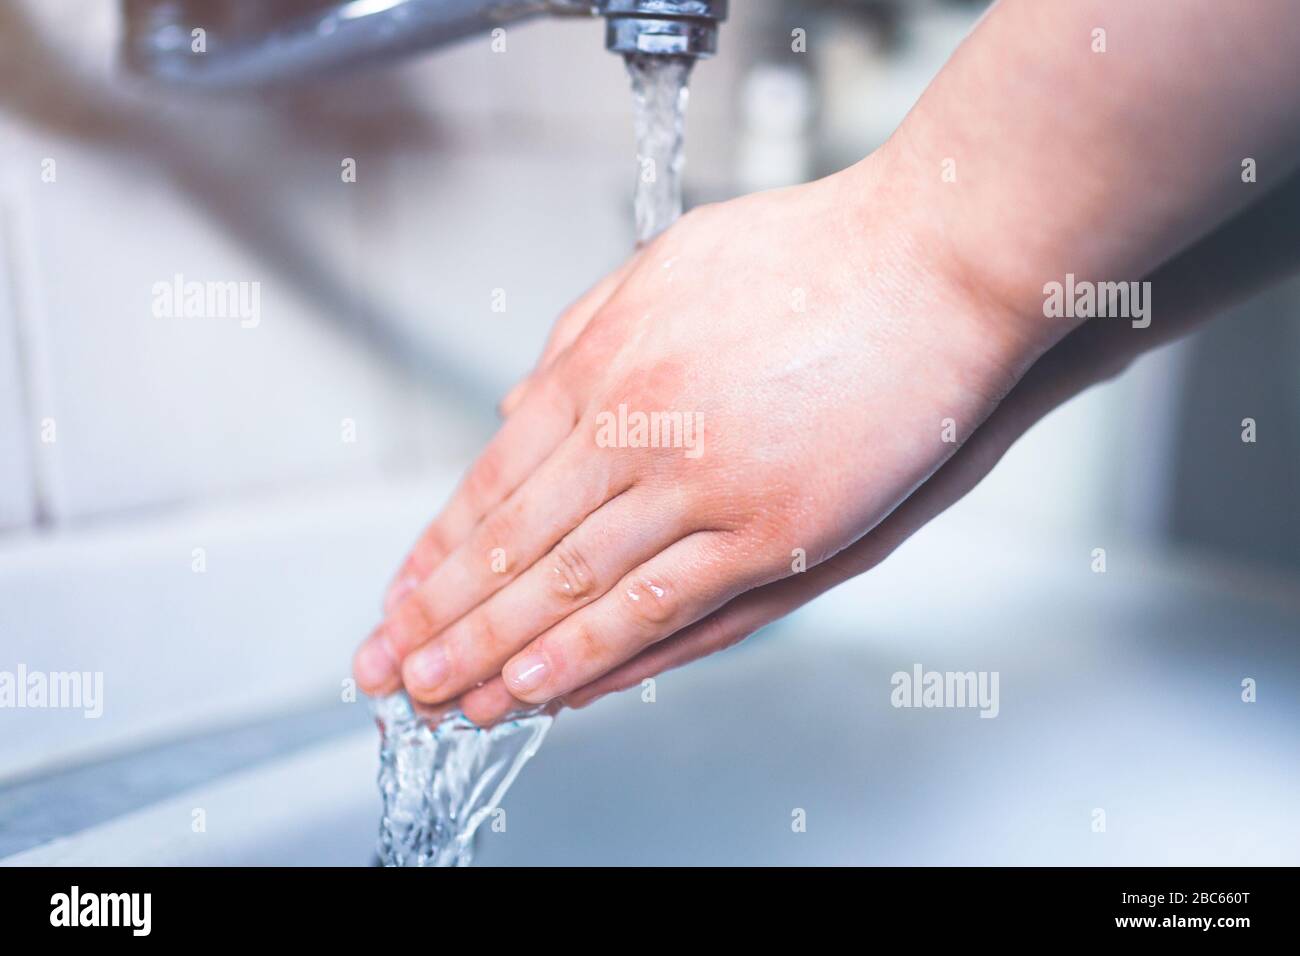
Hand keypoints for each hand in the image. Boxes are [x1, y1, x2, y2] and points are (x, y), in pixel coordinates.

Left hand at [352, 151, 1046, 712]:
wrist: (938, 263)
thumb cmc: (814, 255)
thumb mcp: (669, 264)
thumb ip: (585, 333)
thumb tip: (519, 401)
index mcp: (604, 363)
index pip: (493, 479)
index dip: (437, 549)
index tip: (399, 596)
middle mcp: (637, 426)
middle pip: (513, 544)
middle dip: (440, 618)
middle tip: (387, 671)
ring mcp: (704, 483)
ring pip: (573, 587)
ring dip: (499, 651)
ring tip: (443, 701)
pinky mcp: (774, 529)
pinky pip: (664, 605)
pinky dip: (597, 653)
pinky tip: (547, 687)